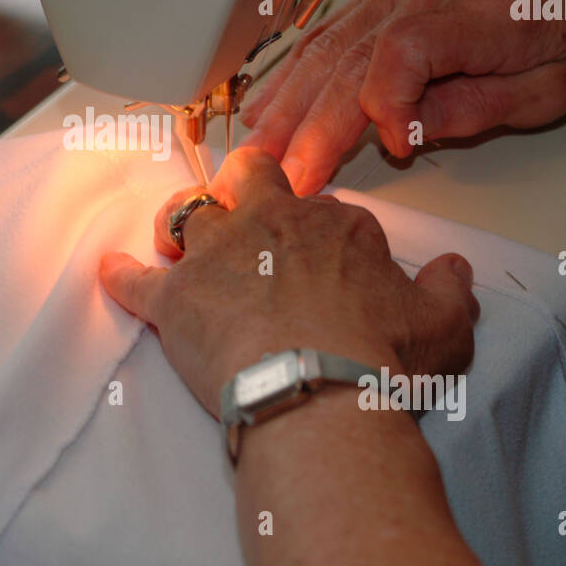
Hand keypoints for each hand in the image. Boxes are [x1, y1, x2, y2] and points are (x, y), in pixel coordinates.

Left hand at [99, 148, 479, 416]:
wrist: (318, 390)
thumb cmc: (378, 358)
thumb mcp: (442, 324)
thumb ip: (449, 290)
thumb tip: (455, 270)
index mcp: (331, 225)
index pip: (321, 206)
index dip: (317, 226)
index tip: (318, 248)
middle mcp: (268, 225)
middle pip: (245, 176)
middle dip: (240, 182)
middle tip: (239, 200)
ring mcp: (215, 259)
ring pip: (183, 215)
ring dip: (178, 226)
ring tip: (176, 241)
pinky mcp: (173, 300)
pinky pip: (133, 279)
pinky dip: (119, 275)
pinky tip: (109, 272)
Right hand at [241, 0, 565, 194]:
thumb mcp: (543, 93)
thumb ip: (470, 110)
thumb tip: (401, 129)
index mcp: (483, 13)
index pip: (405, 49)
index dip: (386, 102)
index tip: (393, 143)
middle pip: (352, 57)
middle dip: (312, 123)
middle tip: (286, 173)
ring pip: (329, 46)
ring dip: (289, 101)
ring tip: (260, 146)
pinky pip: (329, 33)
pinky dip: (296, 71)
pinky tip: (270, 101)